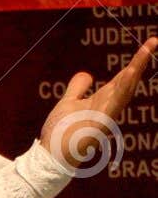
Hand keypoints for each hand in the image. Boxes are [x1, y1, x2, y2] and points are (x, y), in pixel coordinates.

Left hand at [40, 39, 156, 168]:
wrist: (50, 157)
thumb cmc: (59, 134)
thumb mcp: (68, 103)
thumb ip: (78, 88)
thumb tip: (88, 74)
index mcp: (102, 100)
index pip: (123, 78)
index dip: (135, 61)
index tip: (149, 44)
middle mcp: (108, 107)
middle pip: (128, 81)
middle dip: (141, 61)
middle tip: (154, 40)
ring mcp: (106, 116)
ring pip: (125, 90)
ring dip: (136, 69)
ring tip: (147, 49)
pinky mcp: (100, 125)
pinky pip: (115, 104)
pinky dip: (123, 88)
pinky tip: (130, 72)